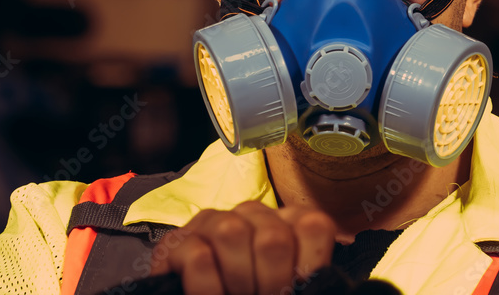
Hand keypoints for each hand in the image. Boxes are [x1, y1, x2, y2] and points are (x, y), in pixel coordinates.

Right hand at [150, 201, 336, 294]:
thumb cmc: (252, 294)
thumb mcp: (285, 286)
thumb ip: (306, 277)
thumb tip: (322, 283)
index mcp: (287, 222)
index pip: (314, 226)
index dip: (307, 267)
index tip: (296, 290)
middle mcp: (252, 213)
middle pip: (273, 237)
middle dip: (271, 282)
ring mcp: (213, 221)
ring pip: (231, 233)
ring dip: (238, 280)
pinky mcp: (177, 241)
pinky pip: (199, 258)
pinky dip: (209, 289)